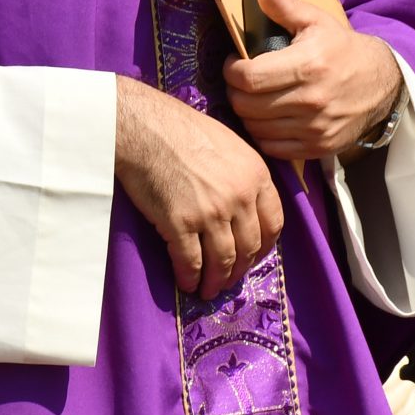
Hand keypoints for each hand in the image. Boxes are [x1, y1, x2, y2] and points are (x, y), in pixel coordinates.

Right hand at [115, 81, 284, 297]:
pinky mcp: (180, 223)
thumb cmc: (178, 127)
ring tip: (207, 289)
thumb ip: (242, 173)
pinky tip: (185, 283)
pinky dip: (189, 277)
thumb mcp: (227, 143)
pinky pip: (190, 261)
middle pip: (249, 247)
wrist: (140, 126)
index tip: (253, 256)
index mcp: (256, 175)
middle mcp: (239, 197)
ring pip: (223, 260)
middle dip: (239, 270)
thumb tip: (244, 201)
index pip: (273, 224)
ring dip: (216, 281)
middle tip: (228, 279)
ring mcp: (210, 213)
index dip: (264, 247)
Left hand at [223, 0, 403, 160]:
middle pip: (247, 105)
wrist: (383, 83)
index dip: (230, 70)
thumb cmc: (342, 49)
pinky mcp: (319, 147)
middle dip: (234, 91)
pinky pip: (273, 148)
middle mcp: (310, 100)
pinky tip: (267, 118)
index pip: (248, 78)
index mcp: (307, 66)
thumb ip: (283, 5)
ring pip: (256, 128)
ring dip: (247, 113)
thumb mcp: (316, 22)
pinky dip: (263, 135)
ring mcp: (315, 127)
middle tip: (240, 81)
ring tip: (253, 98)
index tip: (233, 62)